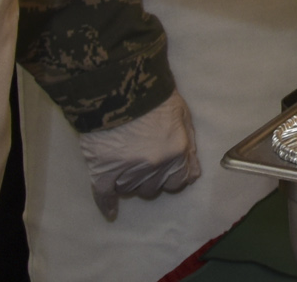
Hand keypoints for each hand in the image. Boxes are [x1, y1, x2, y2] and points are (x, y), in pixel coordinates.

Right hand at [79, 90, 200, 219]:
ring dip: (130, 181)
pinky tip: (110, 212)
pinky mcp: (102, 169)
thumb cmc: (156, 96)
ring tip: (127, 165)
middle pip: (153, 188)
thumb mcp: (183, 115)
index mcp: (176, 152)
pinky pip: (104, 194)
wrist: (119, 85)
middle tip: (145, 162)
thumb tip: (193, 174)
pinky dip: (106, 204)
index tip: (168, 172)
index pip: (179, 181)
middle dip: (152, 178)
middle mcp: (154, 166)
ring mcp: (127, 170)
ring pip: (131, 189)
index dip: (174, 176)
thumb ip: (189, 146)